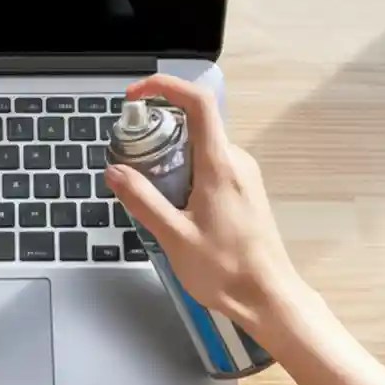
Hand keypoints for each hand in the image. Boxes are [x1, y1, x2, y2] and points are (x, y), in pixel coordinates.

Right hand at [104, 74, 298, 329]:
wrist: (268, 297)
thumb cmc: (226, 270)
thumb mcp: (174, 236)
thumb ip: (142, 200)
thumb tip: (115, 171)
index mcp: (220, 165)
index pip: (198, 103)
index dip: (165, 87)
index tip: (135, 97)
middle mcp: (236, 161)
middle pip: (194, 122)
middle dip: (158, 131)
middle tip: (132, 158)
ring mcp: (244, 174)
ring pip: (200, 145)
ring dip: (170, 155)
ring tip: (152, 190)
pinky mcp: (245, 188)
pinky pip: (210, 163)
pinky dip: (185, 169)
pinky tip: (174, 203)